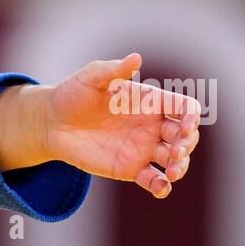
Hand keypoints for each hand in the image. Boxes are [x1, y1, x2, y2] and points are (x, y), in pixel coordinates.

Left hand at [44, 53, 201, 198]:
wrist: (52, 122)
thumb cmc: (74, 93)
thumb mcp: (92, 77)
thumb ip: (114, 70)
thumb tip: (137, 57)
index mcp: (149, 101)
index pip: (182, 108)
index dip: (191, 116)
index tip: (187, 125)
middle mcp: (151, 125)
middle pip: (184, 136)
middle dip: (187, 144)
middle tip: (176, 151)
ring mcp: (143, 148)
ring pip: (174, 160)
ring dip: (180, 167)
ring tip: (172, 172)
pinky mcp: (130, 169)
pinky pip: (153, 181)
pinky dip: (162, 187)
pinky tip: (160, 187)